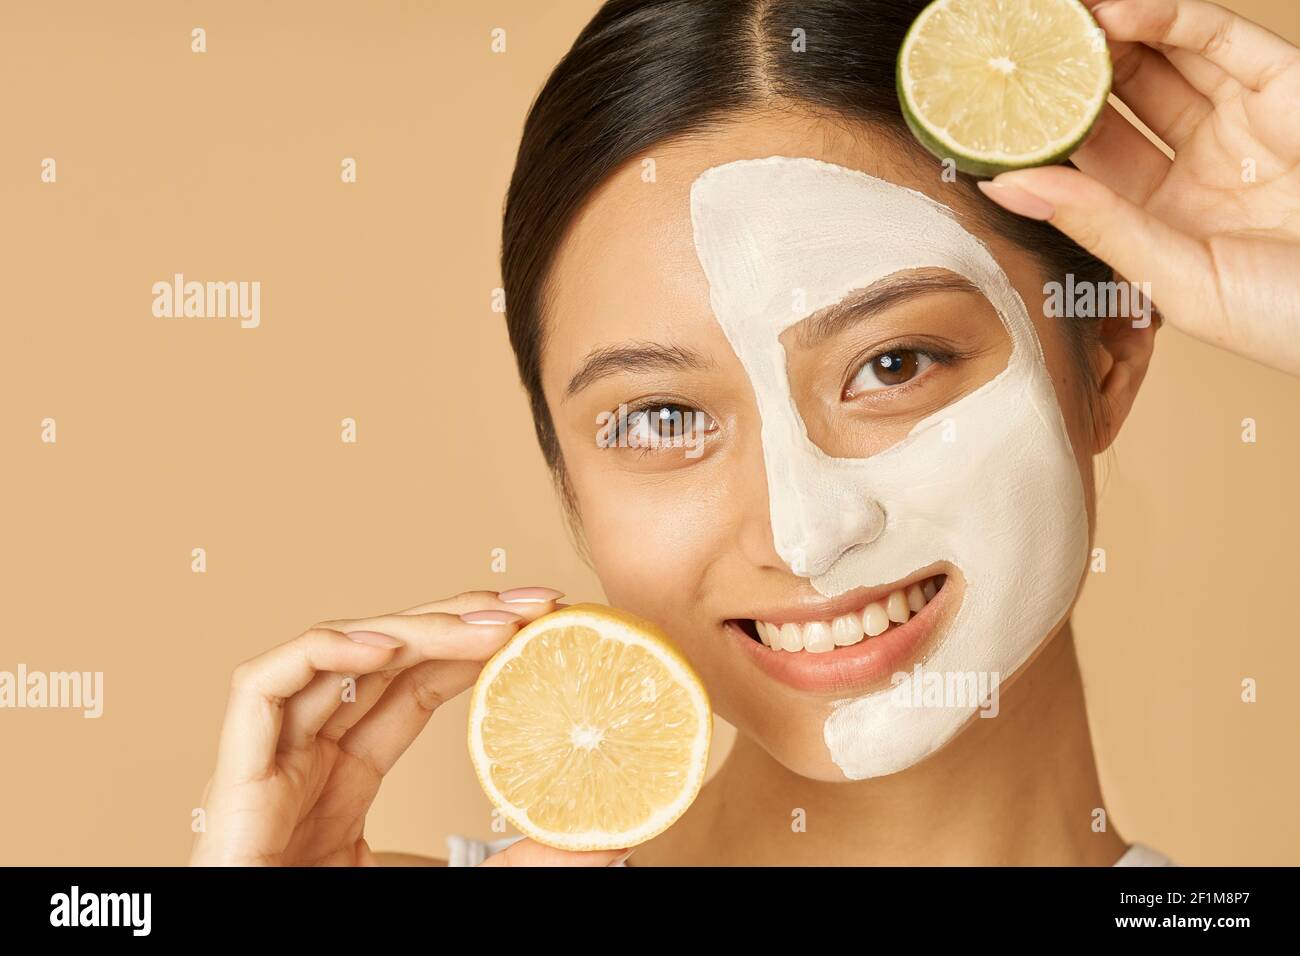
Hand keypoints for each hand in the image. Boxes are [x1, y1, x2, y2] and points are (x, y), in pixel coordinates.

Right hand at [190, 588, 627, 865]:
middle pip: (389, 655)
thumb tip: (617, 838)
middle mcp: (312, 751)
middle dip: (464, 617)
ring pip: (341, 653)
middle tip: (540, 604)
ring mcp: (274, 755)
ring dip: (419, 627)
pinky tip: (391, 645)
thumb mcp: (455, 880)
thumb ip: (525, 858)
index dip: (476, 644)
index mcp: (349, 772)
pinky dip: (324, 653)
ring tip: (495, 623)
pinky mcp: (236, 769)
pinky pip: (266, 683)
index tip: (542, 623)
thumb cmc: (342, 928)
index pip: (419, 681)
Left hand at [977, 0, 1299, 375]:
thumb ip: (1097, 225)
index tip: (974, 113)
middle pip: (1108, 104)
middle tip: (1000, 49)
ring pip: (1153, 59)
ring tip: (1039, 17)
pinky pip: (1212, 37)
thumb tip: (1007, 185)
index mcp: (1157, 219)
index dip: (1032, 136)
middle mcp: (1191, 165)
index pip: (1080, 164)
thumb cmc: (1286, 316)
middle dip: (1056, 75)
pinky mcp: (1278, 85)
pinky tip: (1107, 14)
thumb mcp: (1175, 277)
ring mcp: (1233, 121)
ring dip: (1096, 36)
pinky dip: (1161, 17)